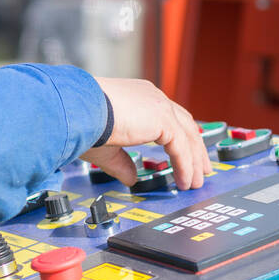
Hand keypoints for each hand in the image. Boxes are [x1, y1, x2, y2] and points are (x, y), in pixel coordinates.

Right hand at [80, 78, 210, 190]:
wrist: (76, 111)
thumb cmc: (81, 122)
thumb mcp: (106, 147)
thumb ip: (122, 162)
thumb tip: (131, 179)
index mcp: (138, 98)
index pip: (168, 116)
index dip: (180, 136)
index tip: (187, 153)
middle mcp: (152, 97)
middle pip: (185, 124)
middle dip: (195, 148)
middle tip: (201, 168)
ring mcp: (159, 106)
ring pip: (187, 136)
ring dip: (194, 161)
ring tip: (195, 181)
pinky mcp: (163, 119)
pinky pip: (181, 147)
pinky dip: (185, 165)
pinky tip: (184, 180)